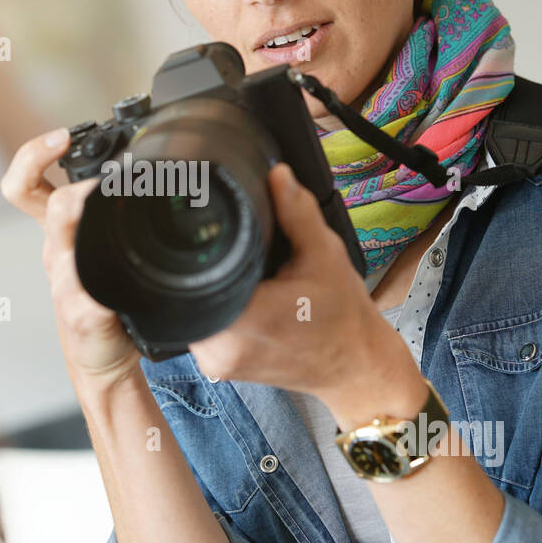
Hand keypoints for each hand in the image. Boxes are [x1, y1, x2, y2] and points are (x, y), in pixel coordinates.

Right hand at [0, 129, 142, 391]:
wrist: (101, 356)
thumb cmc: (105, 298)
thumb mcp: (99, 247)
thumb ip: (110, 211)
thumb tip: (151, 164)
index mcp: (59, 232)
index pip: (25, 186)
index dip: (34, 156)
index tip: (61, 137)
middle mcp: (57, 254)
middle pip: (51, 209)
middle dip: (76, 194)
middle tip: (101, 187)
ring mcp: (65, 286)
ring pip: (65, 251)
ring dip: (84, 234)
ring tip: (108, 222)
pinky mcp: (82, 316)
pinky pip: (87, 299)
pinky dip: (99, 297)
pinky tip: (112, 295)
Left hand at [188, 163, 413, 421]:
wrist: (358, 368)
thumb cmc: (344, 317)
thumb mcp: (325, 255)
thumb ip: (296, 211)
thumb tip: (274, 174)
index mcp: (242, 323)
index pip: (191, 276)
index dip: (194, 247)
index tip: (205, 225)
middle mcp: (219, 349)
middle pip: (183, 291)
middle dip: (203, 264)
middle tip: (226, 241)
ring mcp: (215, 363)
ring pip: (187, 309)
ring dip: (207, 285)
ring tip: (235, 266)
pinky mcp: (218, 366)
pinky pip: (200, 325)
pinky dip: (215, 304)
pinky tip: (238, 290)